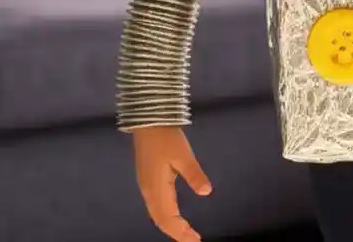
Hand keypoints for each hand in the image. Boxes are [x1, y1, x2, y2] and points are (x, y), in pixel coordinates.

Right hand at [132, 126, 212, 240]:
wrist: (148, 122)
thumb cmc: (166, 138)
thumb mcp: (184, 155)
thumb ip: (194, 174)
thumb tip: (206, 192)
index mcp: (156, 188)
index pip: (168, 218)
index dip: (180, 231)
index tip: (195, 239)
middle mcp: (149, 191)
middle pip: (160, 220)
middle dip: (176, 233)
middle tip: (193, 241)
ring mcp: (146, 186)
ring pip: (157, 214)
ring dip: (170, 226)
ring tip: (186, 234)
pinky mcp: (147, 181)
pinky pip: (155, 206)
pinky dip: (165, 216)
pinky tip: (175, 217)